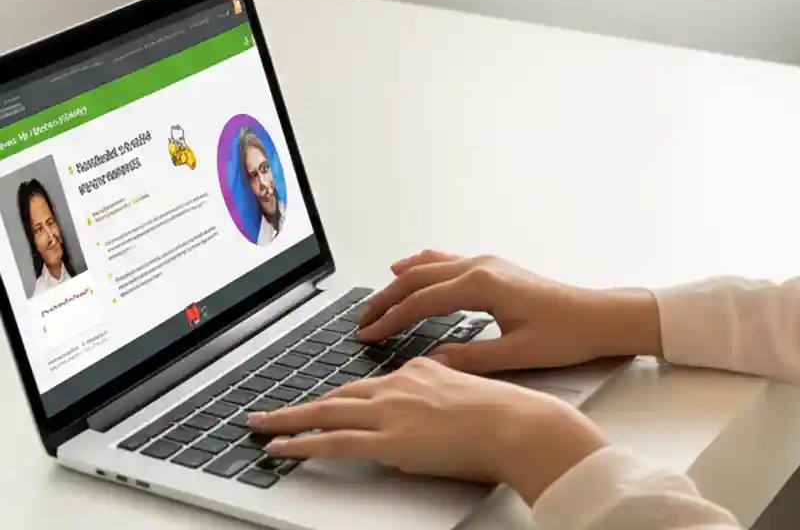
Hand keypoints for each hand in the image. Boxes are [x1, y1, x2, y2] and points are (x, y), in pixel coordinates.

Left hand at [247, 357, 608, 504]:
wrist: (517, 425)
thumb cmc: (506, 416)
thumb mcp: (467, 396)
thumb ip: (441, 400)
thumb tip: (430, 417)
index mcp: (420, 371)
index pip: (370, 385)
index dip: (343, 397)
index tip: (326, 402)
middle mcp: (399, 384)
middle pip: (338, 393)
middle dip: (300, 404)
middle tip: (270, 412)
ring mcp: (390, 411)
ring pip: (326, 412)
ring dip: (289, 420)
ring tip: (262, 428)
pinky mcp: (387, 440)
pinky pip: (332, 441)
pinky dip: (300, 444)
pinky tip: (281, 448)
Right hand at [356, 250, 660, 374]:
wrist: (599, 317)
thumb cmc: (566, 334)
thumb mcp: (515, 354)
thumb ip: (469, 359)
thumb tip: (431, 363)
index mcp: (482, 285)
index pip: (422, 301)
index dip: (391, 319)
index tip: (369, 336)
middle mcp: (482, 267)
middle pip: (418, 279)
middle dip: (385, 300)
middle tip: (361, 322)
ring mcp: (489, 264)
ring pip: (430, 267)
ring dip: (400, 283)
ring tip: (376, 302)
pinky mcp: (496, 269)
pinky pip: (447, 262)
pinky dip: (422, 267)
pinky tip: (408, 269)